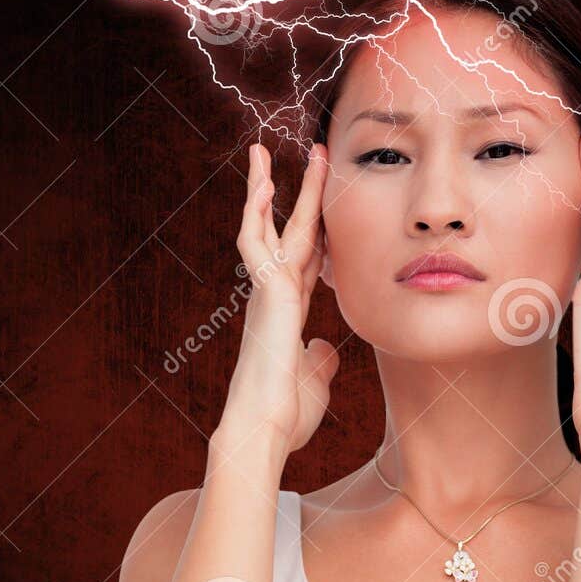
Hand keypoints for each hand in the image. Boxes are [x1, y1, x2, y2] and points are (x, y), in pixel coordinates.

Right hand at [217, 141, 338, 457]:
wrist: (266, 430)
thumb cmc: (286, 414)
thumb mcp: (315, 379)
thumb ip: (319, 358)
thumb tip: (325, 347)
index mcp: (288, 311)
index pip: (306, 257)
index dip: (317, 226)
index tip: (325, 201)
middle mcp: (273, 295)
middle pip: (289, 231)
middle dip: (300, 192)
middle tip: (311, 153)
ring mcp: (265, 292)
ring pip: (266, 229)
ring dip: (264, 188)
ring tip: (261, 151)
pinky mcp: (264, 294)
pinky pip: (255, 245)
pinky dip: (257, 213)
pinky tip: (262, 184)